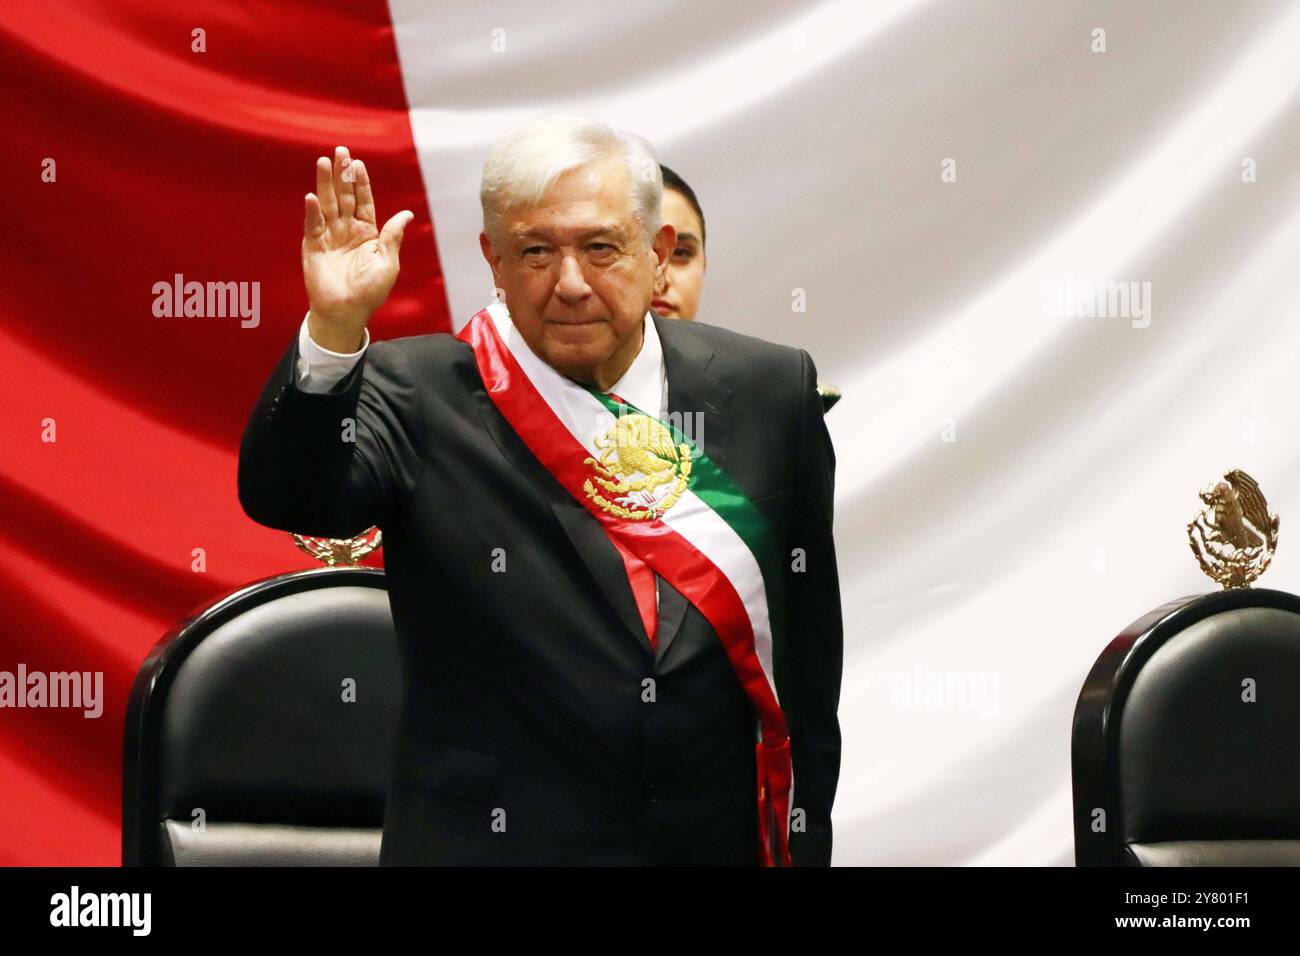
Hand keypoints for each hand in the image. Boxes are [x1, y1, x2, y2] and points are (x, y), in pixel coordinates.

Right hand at [302, 146, 413, 351]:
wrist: (347, 311)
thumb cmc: (370, 291)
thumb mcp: (388, 263)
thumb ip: (392, 236)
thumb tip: (407, 214)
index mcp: (367, 232)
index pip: (364, 201)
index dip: (361, 182)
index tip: (359, 164)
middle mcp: (347, 229)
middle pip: (344, 196)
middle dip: (342, 174)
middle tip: (340, 152)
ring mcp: (329, 235)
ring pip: (327, 204)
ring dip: (324, 183)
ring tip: (323, 162)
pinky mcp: (313, 245)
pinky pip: (313, 225)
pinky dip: (312, 212)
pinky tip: (312, 197)